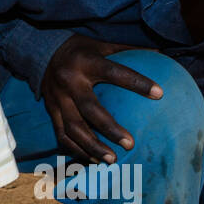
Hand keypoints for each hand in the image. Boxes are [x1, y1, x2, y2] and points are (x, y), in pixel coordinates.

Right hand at [41, 35, 162, 162]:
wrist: (43, 51)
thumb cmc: (81, 49)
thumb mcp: (102, 44)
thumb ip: (128, 50)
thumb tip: (160, 53)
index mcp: (86, 61)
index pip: (114, 72)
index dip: (136, 83)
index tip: (159, 94)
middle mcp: (69, 80)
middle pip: (90, 108)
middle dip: (110, 129)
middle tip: (130, 144)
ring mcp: (57, 97)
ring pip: (73, 127)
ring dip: (92, 146)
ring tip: (112, 159)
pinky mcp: (50, 109)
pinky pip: (61, 134)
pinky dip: (76, 149)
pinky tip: (93, 159)